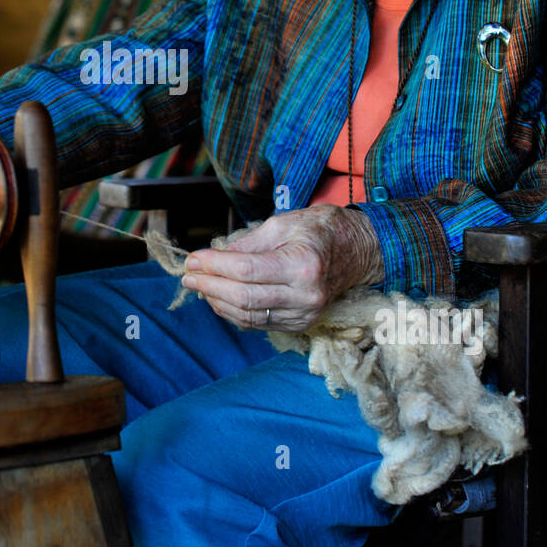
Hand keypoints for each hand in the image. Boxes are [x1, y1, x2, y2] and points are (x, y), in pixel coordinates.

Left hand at [180, 204, 383, 331]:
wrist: (357, 251)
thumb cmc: (320, 230)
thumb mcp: (283, 223)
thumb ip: (247, 243)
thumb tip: (212, 258)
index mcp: (303, 265)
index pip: (246, 271)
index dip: (214, 266)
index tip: (192, 258)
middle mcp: (306, 295)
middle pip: (244, 298)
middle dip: (209, 286)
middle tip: (188, 274)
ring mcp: (304, 314)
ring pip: (248, 315)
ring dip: (217, 301)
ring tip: (199, 285)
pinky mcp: (300, 323)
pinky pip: (258, 323)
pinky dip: (233, 312)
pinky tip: (219, 297)